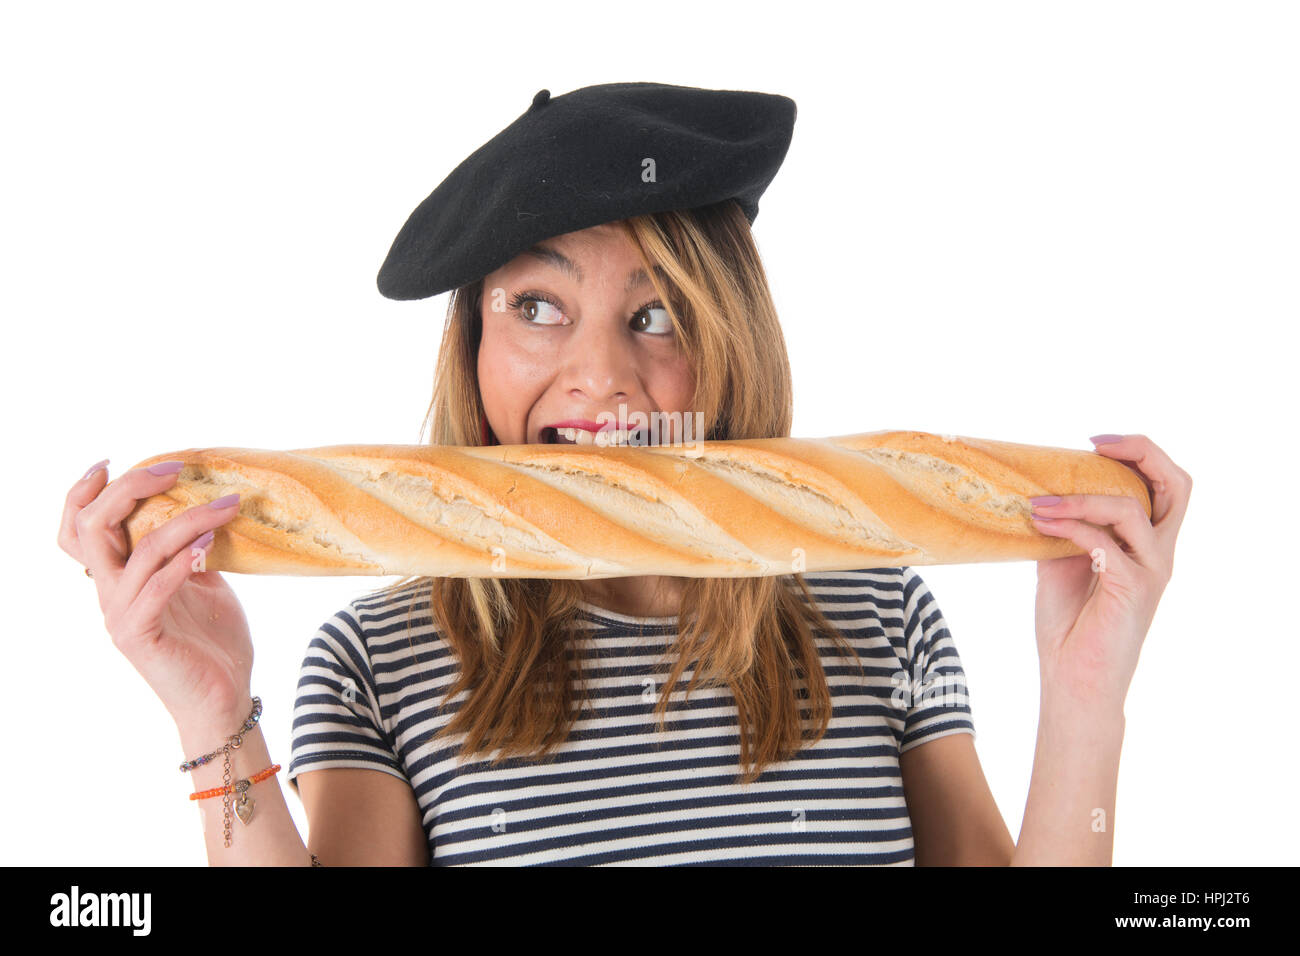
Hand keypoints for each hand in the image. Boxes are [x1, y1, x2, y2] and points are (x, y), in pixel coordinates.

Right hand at [58, 460, 254, 730]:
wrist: (225, 697)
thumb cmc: (214, 639)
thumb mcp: (203, 579)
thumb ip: (191, 546)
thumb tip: (210, 501)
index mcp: (117, 576)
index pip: (78, 529)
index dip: (84, 492)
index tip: (114, 461)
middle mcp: (109, 593)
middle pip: (91, 528)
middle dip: (129, 488)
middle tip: (175, 469)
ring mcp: (121, 615)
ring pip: (135, 550)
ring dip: (184, 520)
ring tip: (225, 506)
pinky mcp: (140, 636)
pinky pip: (153, 589)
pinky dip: (180, 562)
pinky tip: (208, 545)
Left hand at [1027, 434, 1191, 713]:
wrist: (1072, 678)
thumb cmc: (1069, 623)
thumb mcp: (1061, 561)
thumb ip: (1063, 527)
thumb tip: (1037, 491)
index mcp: (1147, 543)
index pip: (1164, 485)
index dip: (1138, 454)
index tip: (1093, 443)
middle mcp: (1159, 553)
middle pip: (1177, 486)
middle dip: (1141, 453)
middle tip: (1094, 445)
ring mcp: (1150, 572)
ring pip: (1131, 511)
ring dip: (1079, 498)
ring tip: (1037, 503)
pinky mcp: (1134, 591)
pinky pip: (1105, 544)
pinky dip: (1071, 527)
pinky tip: (1041, 524)